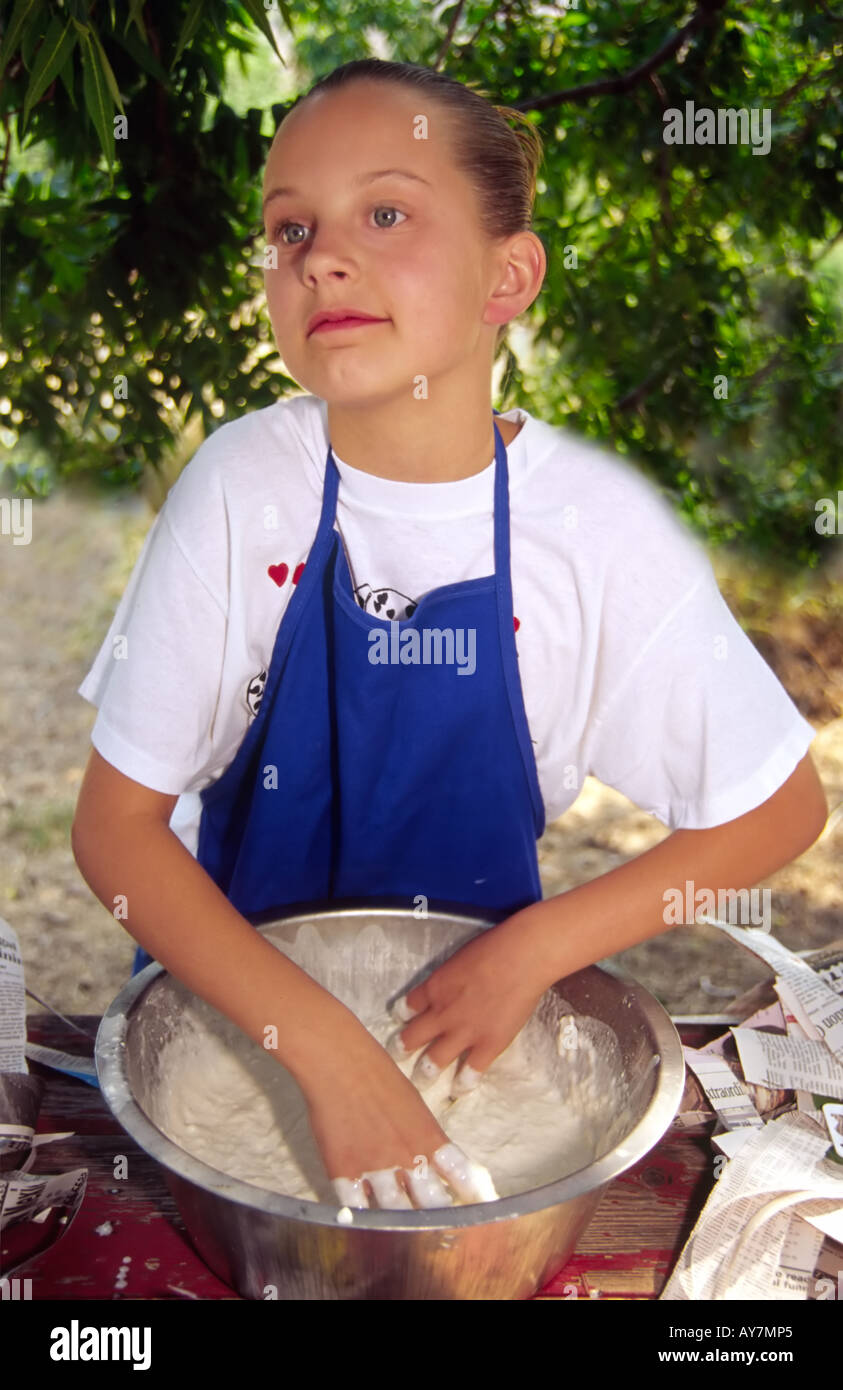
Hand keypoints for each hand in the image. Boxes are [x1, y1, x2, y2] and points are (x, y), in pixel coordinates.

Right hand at [303, 1030, 498, 1209]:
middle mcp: (407, 1158)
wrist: (339, 1062)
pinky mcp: (345, 1172)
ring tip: (407, 1229)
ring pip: (398, 1213)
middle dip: (438, 1215)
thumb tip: (434, 1158)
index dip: (472, 1195)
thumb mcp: (412, 1103)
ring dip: (404, 1221)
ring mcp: (376, 1168)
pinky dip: (366, 1216)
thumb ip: (425, 1135)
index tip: (480, 1205)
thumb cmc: (377, 1073)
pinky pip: (359, 1209)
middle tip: (440, 1223)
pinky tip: (370, 1219)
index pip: (460, 1176)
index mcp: (429, 1137)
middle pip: (432, 1204)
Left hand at [389, 912, 552, 1096]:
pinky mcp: (488, 1045)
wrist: (521, 958)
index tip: (402, 1020)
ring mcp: (464, 1033)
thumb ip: (450, 979)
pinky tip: (459, 1089)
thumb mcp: (458, 960)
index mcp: (434, 988)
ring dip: (426, 1072)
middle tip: (398, 1056)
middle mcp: (442, 1014)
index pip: (408, 1007)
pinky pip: (471, 1071)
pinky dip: (463, 1082)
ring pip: (435, 1060)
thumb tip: (451, 987)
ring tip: (421, 1081)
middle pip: (413, 1036)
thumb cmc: (494, 948)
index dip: (403, 1015)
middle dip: (404, 1048)